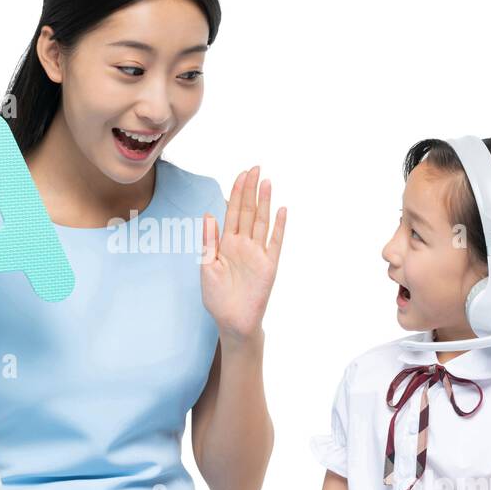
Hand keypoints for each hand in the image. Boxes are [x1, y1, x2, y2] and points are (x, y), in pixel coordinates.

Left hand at [200, 166, 286, 343]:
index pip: (233, 212)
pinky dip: (279, 226)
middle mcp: (243, 244)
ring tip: (267, 182)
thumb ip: (209, 241)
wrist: (232, 321)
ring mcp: (258, 253)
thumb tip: (209, 214)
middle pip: (249, 211)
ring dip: (265, 202)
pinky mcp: (269, 265)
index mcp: (226, 243)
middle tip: (255, 168)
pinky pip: (275, 242)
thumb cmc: (217, 298)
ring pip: (262, 221)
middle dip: (251, 190)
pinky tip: (282, 210)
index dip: (236, 193)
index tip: (241, 174)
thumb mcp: (207, 266)